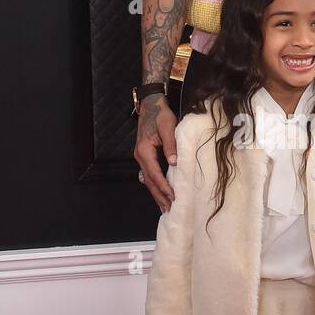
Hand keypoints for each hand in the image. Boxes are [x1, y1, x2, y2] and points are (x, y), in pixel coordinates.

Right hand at [134, 93, 177, 210]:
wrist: (151, 105)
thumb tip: (174, 162)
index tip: (172, 197)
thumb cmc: (160, 114)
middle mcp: (140, 156)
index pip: (155, 174)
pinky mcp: (145, 156)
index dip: (164, 187)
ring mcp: (141, 157)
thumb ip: (171, 144)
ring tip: (164, 206)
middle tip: (168, 209)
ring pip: (148, 179)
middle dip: (159, 196)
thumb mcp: (168, 127)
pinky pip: (149, 174)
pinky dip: (155, 185)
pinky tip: (159, 193)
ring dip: (156, 193)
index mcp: (144, 150)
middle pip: (149, 181)